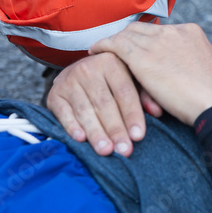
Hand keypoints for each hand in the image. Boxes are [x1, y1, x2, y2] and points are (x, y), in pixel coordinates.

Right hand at [47, 53, 162, 155]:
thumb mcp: (132, 80)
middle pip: (104, 104)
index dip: (132, 115)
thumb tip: (157, 111)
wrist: (81, 71)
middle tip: (124, 150)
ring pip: (85, 111)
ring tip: (106, 150)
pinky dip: (71, 126)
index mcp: (112, 62)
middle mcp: (88, 68)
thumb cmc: (114, 80)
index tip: (138, 136)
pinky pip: (63, 113)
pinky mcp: (54, 93)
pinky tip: (81, 139)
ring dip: (96, 133)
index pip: (124, 92)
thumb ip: (145, 94)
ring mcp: (68, 80)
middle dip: (115, 129)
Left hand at [90, 22, 211, 126]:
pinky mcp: (142, 58)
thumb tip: (182, 68)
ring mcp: (157, 42)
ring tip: (102, 49)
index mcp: (191, 32)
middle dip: (128, 37)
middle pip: (141, 29)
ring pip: (126, 34)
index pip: (160, 30)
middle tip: (116, 47)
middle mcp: (173, 31)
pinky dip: (103, 45)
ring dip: (114, 42)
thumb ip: (190, 61)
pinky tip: (94, 51)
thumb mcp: (206, 67)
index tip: (140, 47)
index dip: (147, 39)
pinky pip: (114, 44)